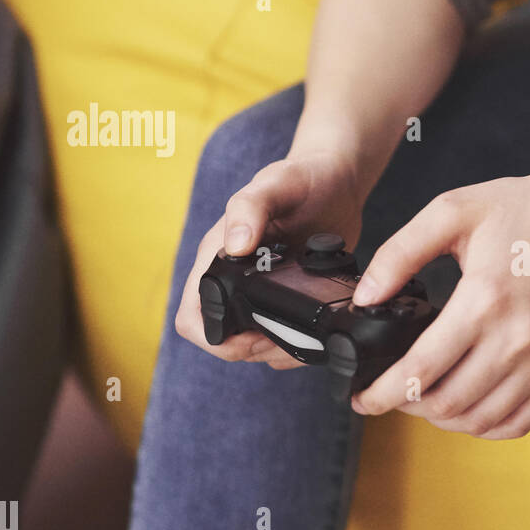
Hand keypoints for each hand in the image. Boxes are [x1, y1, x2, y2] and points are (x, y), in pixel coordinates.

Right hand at [174, 141, 364, 367]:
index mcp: (217, 256)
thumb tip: (235, 246)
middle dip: (251, 350)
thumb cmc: (301, 177)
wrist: (336, 181)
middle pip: (222, 341)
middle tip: (285, 339)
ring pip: (252, 346)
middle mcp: (233, 278)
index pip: (193, 317)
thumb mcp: (277, 183)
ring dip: (276, 352)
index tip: (253, 335)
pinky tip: (316, 333)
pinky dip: (296, 345)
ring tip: (305, 337)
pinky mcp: (286, 299)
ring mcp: (259, 292)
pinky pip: (280, 338)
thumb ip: (250, 208)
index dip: (216, 338)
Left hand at [349, 163, 529, 438]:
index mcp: (484, 300)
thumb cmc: (523, 210)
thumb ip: (399, 253)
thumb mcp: (452, 212)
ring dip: (442, 419)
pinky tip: (466, 406)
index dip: (382, 393)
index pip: (420, 371)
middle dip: (406, 406)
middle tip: (390, 392)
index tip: (361, 398)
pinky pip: (517, 422)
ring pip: (480, 421)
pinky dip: (484, 425)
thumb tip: (366, 298)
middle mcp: (518, 339)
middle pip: (447, 404)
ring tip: (424, 398)